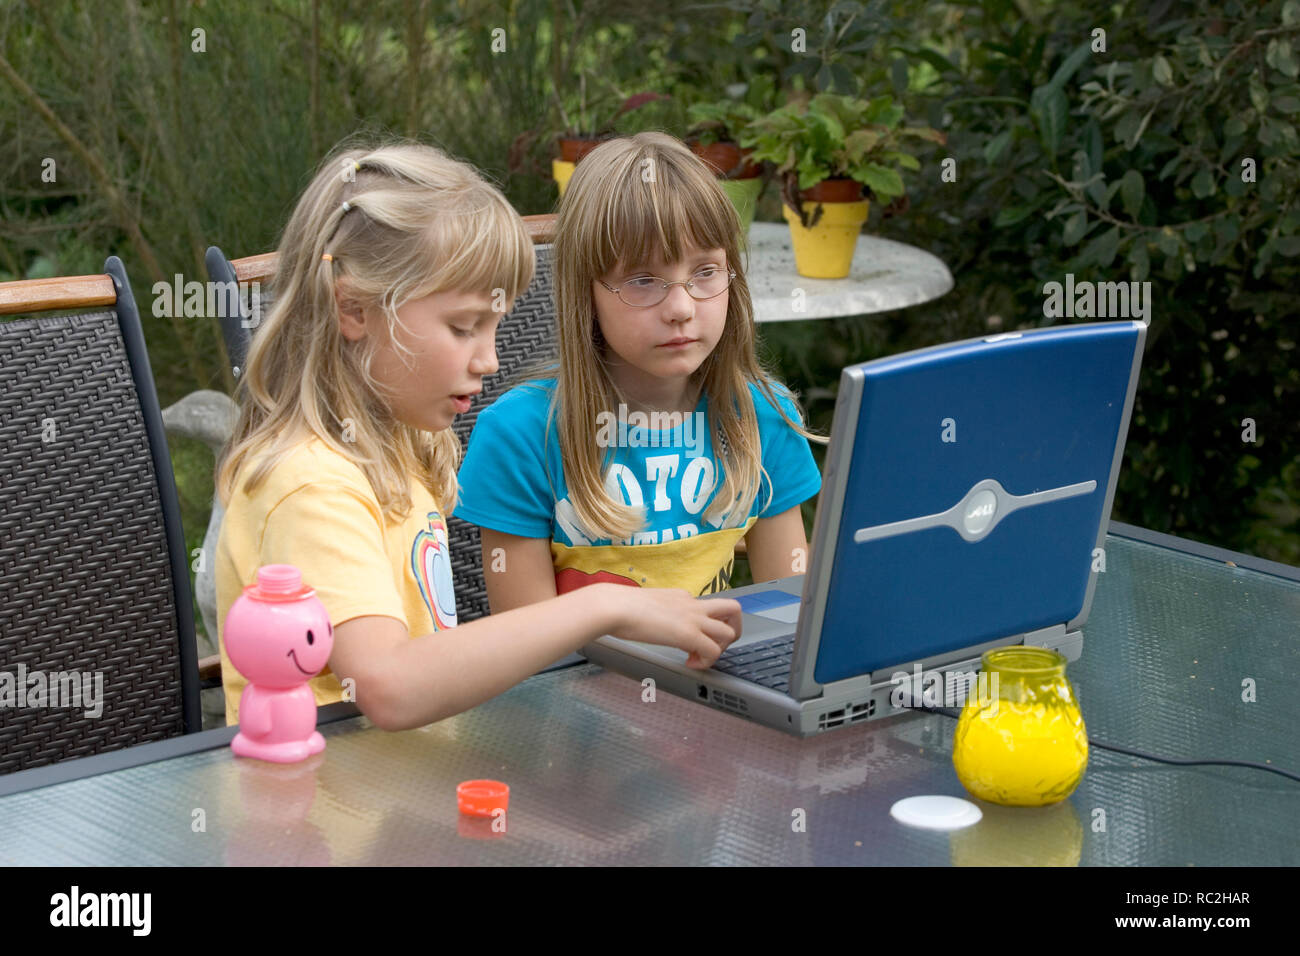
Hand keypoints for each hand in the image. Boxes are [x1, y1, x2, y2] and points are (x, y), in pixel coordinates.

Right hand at [601, 585, 742, 667]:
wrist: (614, 606)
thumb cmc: (619, 606)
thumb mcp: (644, 604)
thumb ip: (654, 611)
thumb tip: (646, 620)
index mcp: (682, 596)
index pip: (708, 608)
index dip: (705, 626)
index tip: (690, 640)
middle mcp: (692, 604)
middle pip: (733, 610)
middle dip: (732, 630)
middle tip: (714, 646)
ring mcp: (693, 618)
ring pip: (730, 631)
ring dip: (720, 649)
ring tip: (700, 658)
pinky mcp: (689, 634)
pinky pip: (714, 651)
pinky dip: (706, 662)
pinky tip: (689, 663)